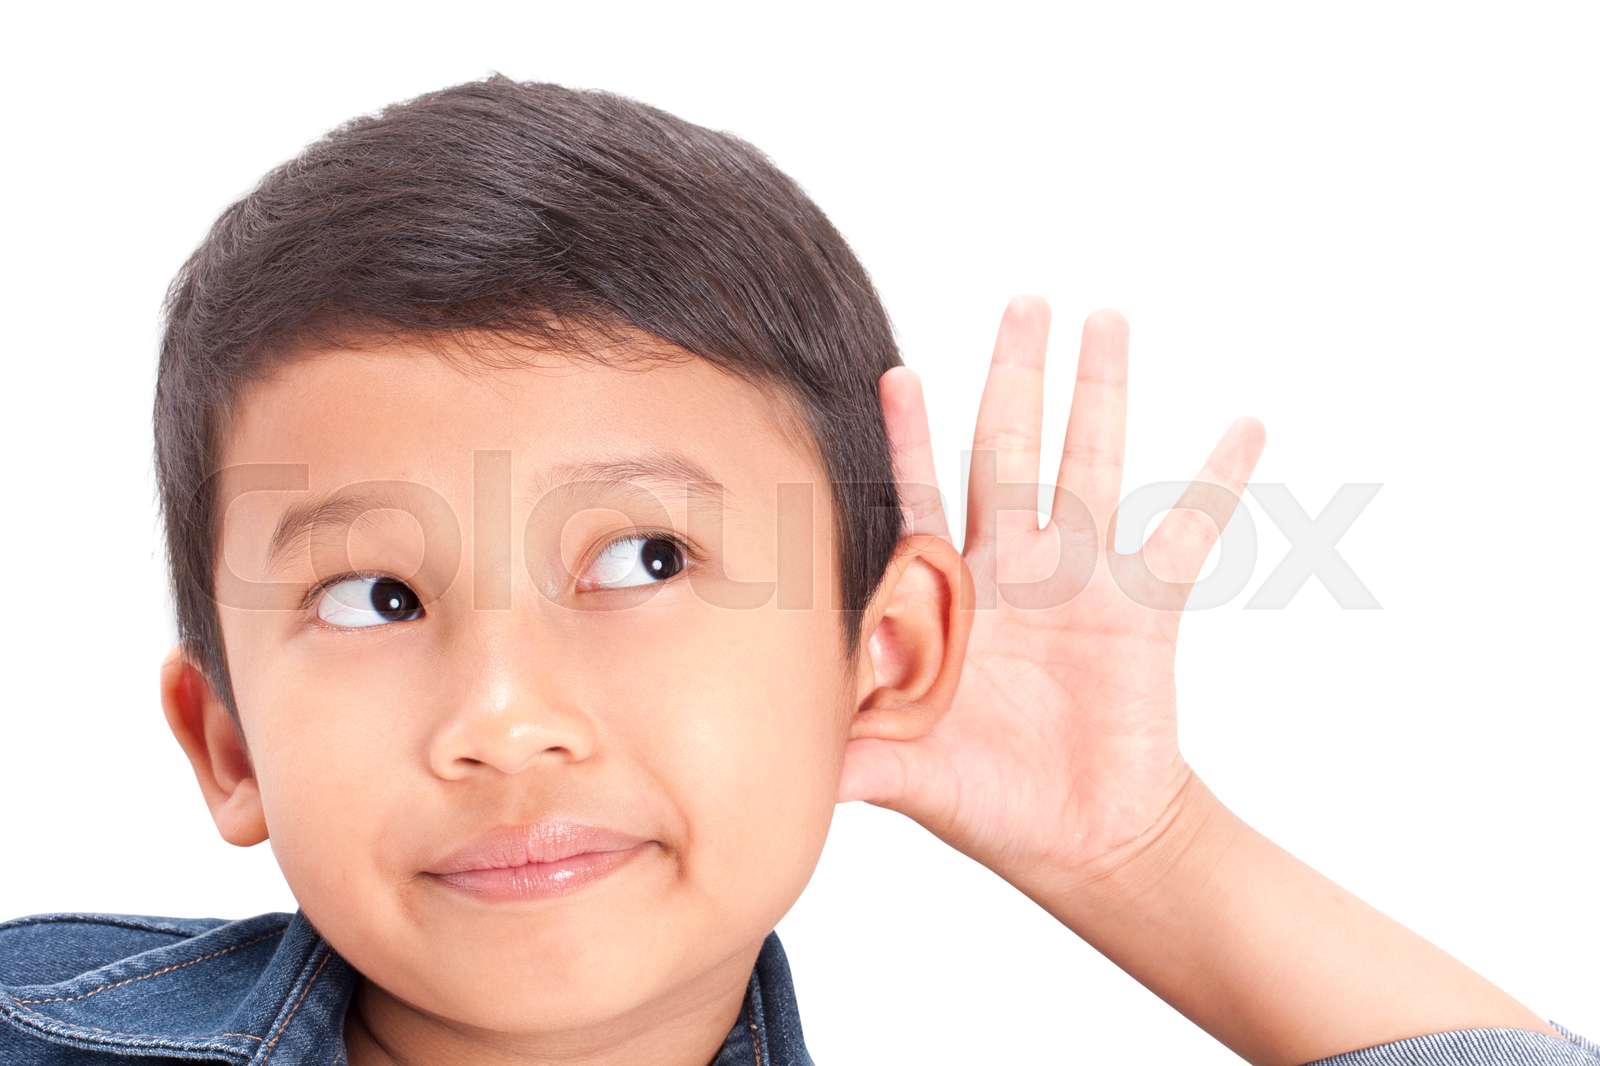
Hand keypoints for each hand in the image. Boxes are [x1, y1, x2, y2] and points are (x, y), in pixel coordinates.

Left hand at [837, 297, 1265, 892]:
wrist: (1080, 838)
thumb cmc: (986, 798)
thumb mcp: (910, 774)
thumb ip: (856, 755)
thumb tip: (785, 764)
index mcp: (950, 595)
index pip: (921, 500)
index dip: (909, 441)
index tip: (897, 374)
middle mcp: (1013, 568)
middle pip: (1011, 451)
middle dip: (1014, 378)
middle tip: (1024, 300)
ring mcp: (1080, 579)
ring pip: (1090, 465)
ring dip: (1100, 394)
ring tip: (1108, 320)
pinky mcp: (1144, 606)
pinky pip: (1187, 533)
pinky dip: (1218, 482)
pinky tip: (1246, 425)